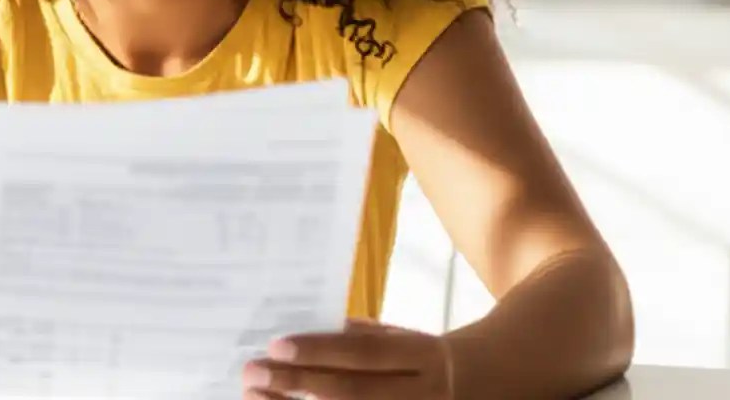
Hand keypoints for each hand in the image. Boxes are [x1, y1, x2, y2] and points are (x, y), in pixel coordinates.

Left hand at [240, 319, 454, 399]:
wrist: (477, 386)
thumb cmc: (420, 358)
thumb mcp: (401, 337)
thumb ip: (361, 337)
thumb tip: (305, 336)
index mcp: (424, 355)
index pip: (365, 353)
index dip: (320, 350)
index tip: (275, 345)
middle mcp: (424, 394)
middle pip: (353, 392)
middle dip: (298, 384)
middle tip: (253, 373)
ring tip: (256, 399)